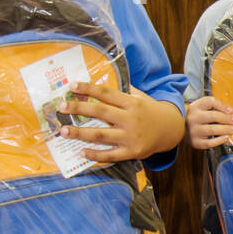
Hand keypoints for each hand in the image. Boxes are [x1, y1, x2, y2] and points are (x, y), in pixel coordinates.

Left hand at [57, 82, 179, 162]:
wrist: (171, 130)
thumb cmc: (151, 111)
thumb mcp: (141, 97)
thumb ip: (125, 90)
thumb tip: (106, 78)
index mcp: (132, 103)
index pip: (106, 94)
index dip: (88, 89)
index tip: (72, 86)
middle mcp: (131, 119)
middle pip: (100, 112)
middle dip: (79, 109)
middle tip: (61, 107)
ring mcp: (131, 137)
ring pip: (101, 135)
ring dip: (80, 133)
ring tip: (63, 131)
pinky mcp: (132, 152)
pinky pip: (110, 155)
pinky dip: (95, 155)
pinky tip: (82, 152)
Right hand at [186, 95, 232, 149]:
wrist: (178, 127)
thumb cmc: (195, 115)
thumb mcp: (201, 106)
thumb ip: (215, 106)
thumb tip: (230, 112)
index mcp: (195, 107)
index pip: (210, 102)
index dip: (222, 106)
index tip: (231, 111)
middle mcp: (193, 118)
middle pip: (214, 116)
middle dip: (227, 119)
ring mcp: (193, 131)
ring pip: (213, 130)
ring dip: (226, 130)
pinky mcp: (195, 142)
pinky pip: (209, 142)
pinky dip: (220, 140)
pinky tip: (226, 137)